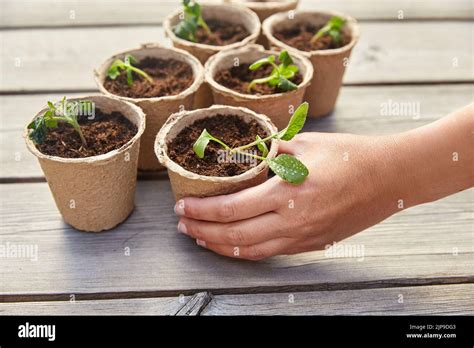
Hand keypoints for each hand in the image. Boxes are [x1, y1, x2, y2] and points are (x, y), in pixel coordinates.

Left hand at [174, 132, 400, 259]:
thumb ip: (270, 152)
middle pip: (235, 236)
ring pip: (250, 252)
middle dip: (202, 232)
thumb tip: (243, 155)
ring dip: (220, 246)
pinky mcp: (312, 245)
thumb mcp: (305, 143)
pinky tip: (233, 245)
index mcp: (288, 192)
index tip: (183, 206)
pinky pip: (270, 254)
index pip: (232, 209)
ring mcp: (303, 237)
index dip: (202, 211)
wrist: (389, 178)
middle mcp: (292, 221)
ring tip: (200, 238)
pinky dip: (245, 252)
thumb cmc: (350, 155)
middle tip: (182, 225)